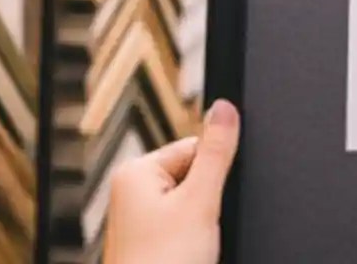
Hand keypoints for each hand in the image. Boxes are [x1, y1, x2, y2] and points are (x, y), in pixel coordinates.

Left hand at [104, 99, 240, 263]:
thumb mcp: (200, 202)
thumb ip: (217, 152)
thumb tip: (226, 106)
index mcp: (135, 171)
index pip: (195, 148)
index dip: (214, 174)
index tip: (209, 204)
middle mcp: (131, 191)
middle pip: (195, 175)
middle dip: (207, 201)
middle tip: (197, 231)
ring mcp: (138, 219)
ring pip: (193, 204)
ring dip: (201, 222)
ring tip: (190, 247)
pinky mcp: (149, 241)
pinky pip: (184, 226)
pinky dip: (193, 239)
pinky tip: (187, 255)